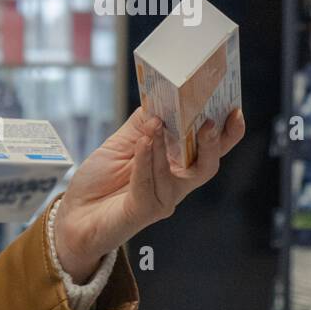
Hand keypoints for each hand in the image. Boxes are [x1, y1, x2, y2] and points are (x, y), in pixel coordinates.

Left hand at [54, 107, 245, 280]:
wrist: (75, 214)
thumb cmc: (101, 180)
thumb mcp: (123, 141)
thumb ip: (145, 122)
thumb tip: (162, 95)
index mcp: (177, 165)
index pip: (211, 148)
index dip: (228, 132)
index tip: (234, 109)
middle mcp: (177, 184)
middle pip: (209, 165)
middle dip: (213, 143)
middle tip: (208, 122)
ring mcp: (164, 199)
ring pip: (180, 174)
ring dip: (165, 146)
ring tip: (155, 125)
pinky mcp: (145, 210)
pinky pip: (149, 183)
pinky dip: (146, 160)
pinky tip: (141, 144)